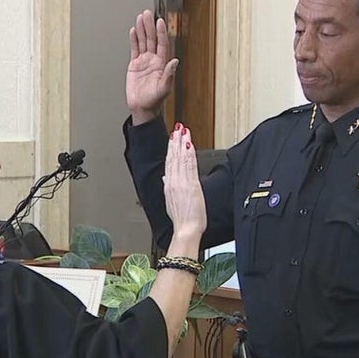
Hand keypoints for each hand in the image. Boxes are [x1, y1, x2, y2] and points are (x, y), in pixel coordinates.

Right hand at [126, 10, 178, 124]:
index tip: (160, 21)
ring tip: (140, 17)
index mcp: (162, 64)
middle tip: (148, 14)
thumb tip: (175, 61)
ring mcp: (144, 61)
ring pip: (143, 42)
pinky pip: (135, 49)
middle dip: (150, 26)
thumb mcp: (164, 88)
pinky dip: (134, 39)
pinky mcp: (135, 65)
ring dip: (142, 29)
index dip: (161, 33)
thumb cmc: (154, 101)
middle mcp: (153, 60)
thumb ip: (169, 74)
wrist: (141, 108)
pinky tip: (134, 31)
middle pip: (152, 39)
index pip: (162, 44)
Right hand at [162, 123, 205, 242]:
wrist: (186, 229)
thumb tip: (166, 178)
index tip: (172, 138)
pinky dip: (189, 154)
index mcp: (168, 185)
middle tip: (178, 128)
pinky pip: (189, 165)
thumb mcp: (171, 201)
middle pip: (173, 157)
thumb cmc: (182, 219)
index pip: (169, 162)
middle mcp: (173, 182)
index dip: (170, 148)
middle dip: (175, 141)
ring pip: (181, 158)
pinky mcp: (191, 185)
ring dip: (183, 143)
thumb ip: (169, 187)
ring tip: (184, 131)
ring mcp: (182, 183)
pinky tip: (190, 144)